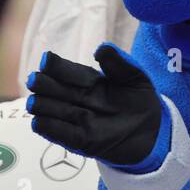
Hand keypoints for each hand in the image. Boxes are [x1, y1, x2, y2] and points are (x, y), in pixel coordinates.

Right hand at [25, 44, 162, 166]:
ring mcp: (79, 120)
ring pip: (53, 111)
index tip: (46, 61)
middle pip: (54, 90)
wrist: (154, 130)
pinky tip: (38, 122)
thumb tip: (101, 48)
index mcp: (89, 80)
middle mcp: (79, 98)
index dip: (56, 66)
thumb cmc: (141, 99)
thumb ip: (119, 63)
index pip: (68, 71)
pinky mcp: (84, 141)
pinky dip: (50, 129)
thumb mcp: (135, 77)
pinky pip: (63, 135)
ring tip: (34, 103)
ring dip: (42, 107)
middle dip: (44, 85)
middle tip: (35, 81)